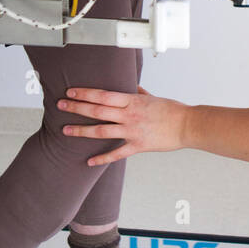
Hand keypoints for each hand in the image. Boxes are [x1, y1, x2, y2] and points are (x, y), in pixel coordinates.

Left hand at [58, 85, 188, 165]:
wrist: (187, 125)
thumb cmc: (172, 110)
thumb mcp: (152, 97)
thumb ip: (139, 92)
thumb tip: (131, 86)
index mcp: (132, 100)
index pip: (103, 95)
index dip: (85, 93)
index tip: (71, 92)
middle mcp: (129, 114)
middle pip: (97, 110)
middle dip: (77, 107)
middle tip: (60, 106)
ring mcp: (132, 131)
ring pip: (101, 130)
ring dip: (82, 130)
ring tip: (66, 130)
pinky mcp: (138, 146)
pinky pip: (116, 153)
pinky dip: (102, 158)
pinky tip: (89, 161)